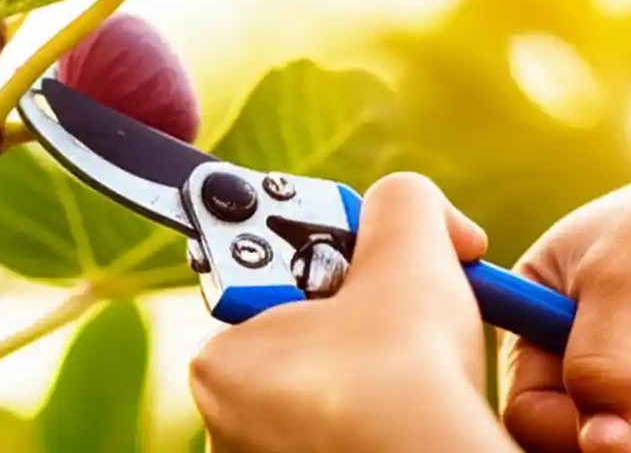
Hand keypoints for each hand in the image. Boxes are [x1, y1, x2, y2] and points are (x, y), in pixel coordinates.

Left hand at [189, 172, 520, 452]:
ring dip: (365, 381)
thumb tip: (408, 202)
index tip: (363, 279)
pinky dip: (370, 425)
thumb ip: (397, 201)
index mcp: (220, 358)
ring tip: (409, 380)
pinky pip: (338, 437)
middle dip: (351, 329)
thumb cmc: (409, 371)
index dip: (327, 272)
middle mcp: (223, 420)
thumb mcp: (407, 251)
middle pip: (301, 345)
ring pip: (322, 397)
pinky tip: (406, 419)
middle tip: (400, 335)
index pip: (270, 289)